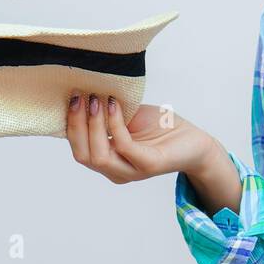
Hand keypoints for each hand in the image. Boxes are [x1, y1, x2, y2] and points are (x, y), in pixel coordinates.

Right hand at [64, 93, 211, 184]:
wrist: (194, 141)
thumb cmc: (160, 128)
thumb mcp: (127, 117)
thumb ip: (106, 113)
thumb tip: (83, 92)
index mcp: (108, 159)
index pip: (78, 149)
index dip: (69, 125)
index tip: (70, 98)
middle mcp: (116, 170)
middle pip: (82, 155)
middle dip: (76, 124)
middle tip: (79, 96)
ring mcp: (131, 171)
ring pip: (98, 156)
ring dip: (93, 125)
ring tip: (95, 99)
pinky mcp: (149, 165)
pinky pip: (124, 146)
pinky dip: (115, 124)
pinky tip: (114, 105)